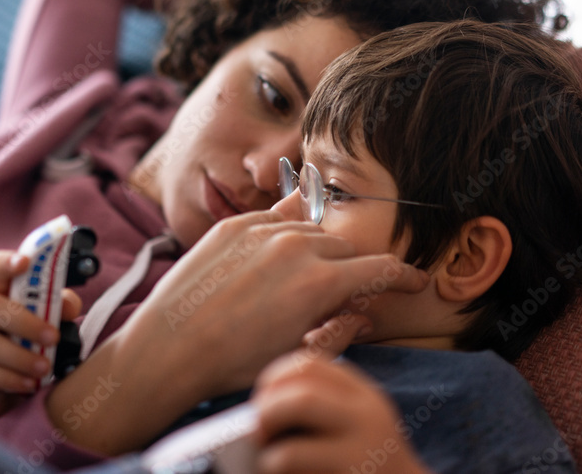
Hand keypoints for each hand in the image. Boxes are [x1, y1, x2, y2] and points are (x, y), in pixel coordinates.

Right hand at [0, 251, 80, 425]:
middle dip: (26, 322)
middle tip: (53, 338)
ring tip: (45, 368)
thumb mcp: (42, 325)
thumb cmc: (23, 347)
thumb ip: (57, 309)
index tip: (26, 262)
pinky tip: (28, 384)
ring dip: (20, 356)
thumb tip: (68, 306)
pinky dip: (8, 378)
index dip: (7, 262)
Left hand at [45, 210, 429, 454]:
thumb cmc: (232, 362)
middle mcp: (296, 247)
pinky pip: (273, 219)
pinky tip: (272, 259)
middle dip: (351, 270)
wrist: (169, 348)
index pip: (380, 268)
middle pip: (345, 248)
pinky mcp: (232, 224)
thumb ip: (340, 330)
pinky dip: (282, 237)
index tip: (412, 280)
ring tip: (299, 281)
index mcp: (321, 283)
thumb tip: (362, 315)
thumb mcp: (297, 353)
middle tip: (339, 296)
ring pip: (310, 230)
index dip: (402, 276)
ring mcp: (261, 230)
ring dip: (316, 251)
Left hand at [252, 355, 430, 473]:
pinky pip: (292, 453)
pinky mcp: (352, 470)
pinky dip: (271, 459)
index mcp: (363, 396)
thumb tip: (263, 404)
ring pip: (301, 402)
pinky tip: (273, 469)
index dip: (276, 376)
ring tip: (263, 450)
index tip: (262, 399)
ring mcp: (362, 441)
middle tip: (256, 429)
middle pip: (303, 378)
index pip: (311, 363)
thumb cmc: (365, 471)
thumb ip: (325, 409)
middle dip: (268, 401)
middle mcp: (366, 411)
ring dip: (267, 422)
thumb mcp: (356, 429)